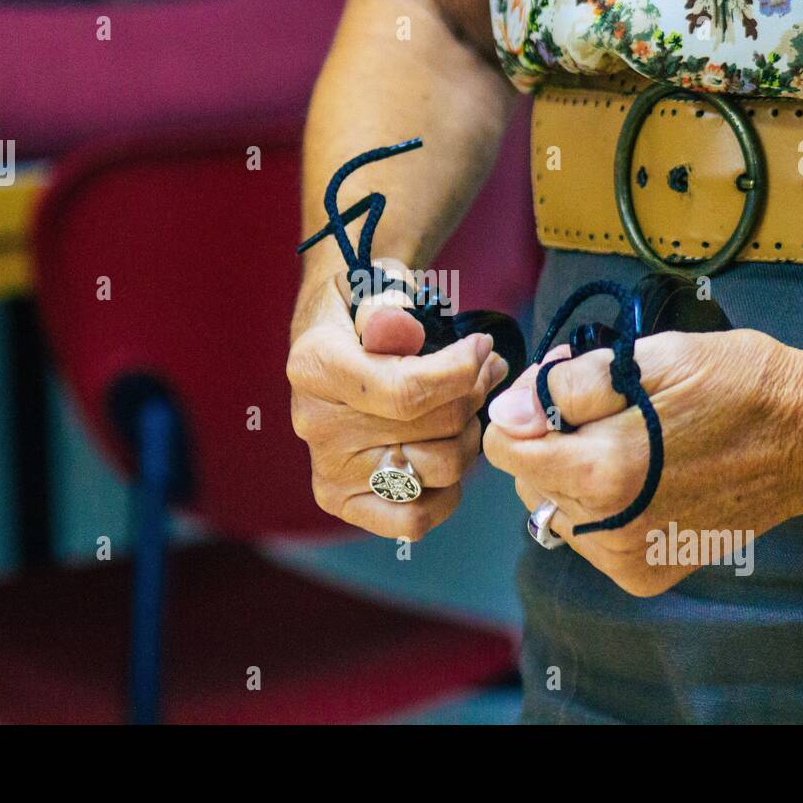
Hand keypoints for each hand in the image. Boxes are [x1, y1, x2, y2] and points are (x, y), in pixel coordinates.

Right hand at [287, 259, 508, 540]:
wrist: (334, 332)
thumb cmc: (364, 305)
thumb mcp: (375, 282)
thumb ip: (391, 302)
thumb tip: (404, 332)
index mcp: (314, 366)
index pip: (406, 391)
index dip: (461, 372)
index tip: (483, 347)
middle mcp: (314, 423)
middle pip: (432, 427)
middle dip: (474, 392)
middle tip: (487, 368)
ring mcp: (328, 468)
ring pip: (438, 469)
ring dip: (470, 435)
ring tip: (471, 405)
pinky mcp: (343, 500)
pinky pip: (411, 519)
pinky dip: (445, 492)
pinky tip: (449, 453)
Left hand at [482, 328, 802, 594]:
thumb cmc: (738, 385)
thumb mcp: (649, 359)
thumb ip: (566, 388)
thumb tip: (504, 414)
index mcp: (602, 473)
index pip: (504, 447)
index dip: (526, 406)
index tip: (564, 384)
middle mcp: (608, 531)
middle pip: (527, 479)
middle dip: (550, 439)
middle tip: (604, 402)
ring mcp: (628, 560)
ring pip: (557, 509)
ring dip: (575, 473)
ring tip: (631, 437)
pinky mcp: (648, 574)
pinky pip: (591, 536)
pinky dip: (603, 505)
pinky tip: (645, 476)